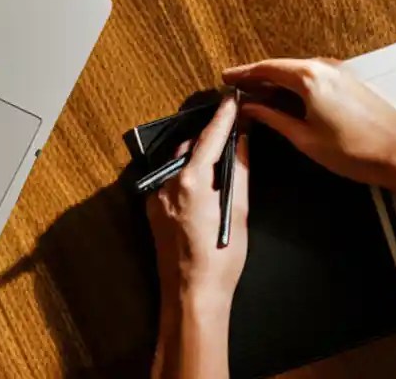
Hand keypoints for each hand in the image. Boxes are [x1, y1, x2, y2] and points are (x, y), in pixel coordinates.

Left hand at [147, 95, 249, 308]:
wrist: (192, 295)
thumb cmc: (219, 259)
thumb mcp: (239, 211)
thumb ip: (240, 171)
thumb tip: (242, 143)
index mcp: (191, 181)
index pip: (211, 136)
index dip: (224, 116)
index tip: (234, 100)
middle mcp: (168, 184)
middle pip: (191, 146)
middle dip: (211, 134)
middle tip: (233, 126)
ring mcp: (157, 197)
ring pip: (178, 162)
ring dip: (198, 153)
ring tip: (221, 153)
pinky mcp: (154, 211)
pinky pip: (171, 181)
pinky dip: (187, 173)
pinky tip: (203, 180)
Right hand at [223, 58, 395, 187]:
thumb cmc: (357, 151)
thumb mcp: (305, 139)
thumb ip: (274, 120)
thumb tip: (253, 109)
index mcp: (309, 78)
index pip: (267, 69)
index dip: (243, 73)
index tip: (227, 77)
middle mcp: (325, 68)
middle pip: (282, 68)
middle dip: (258, 79)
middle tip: (238, 90)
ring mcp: (341, 74)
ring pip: (299, 73)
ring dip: (278, 83)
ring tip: (259, 98)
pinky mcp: (351, 84)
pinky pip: (316, 79)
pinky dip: (297, 87)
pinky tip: (290, 101)